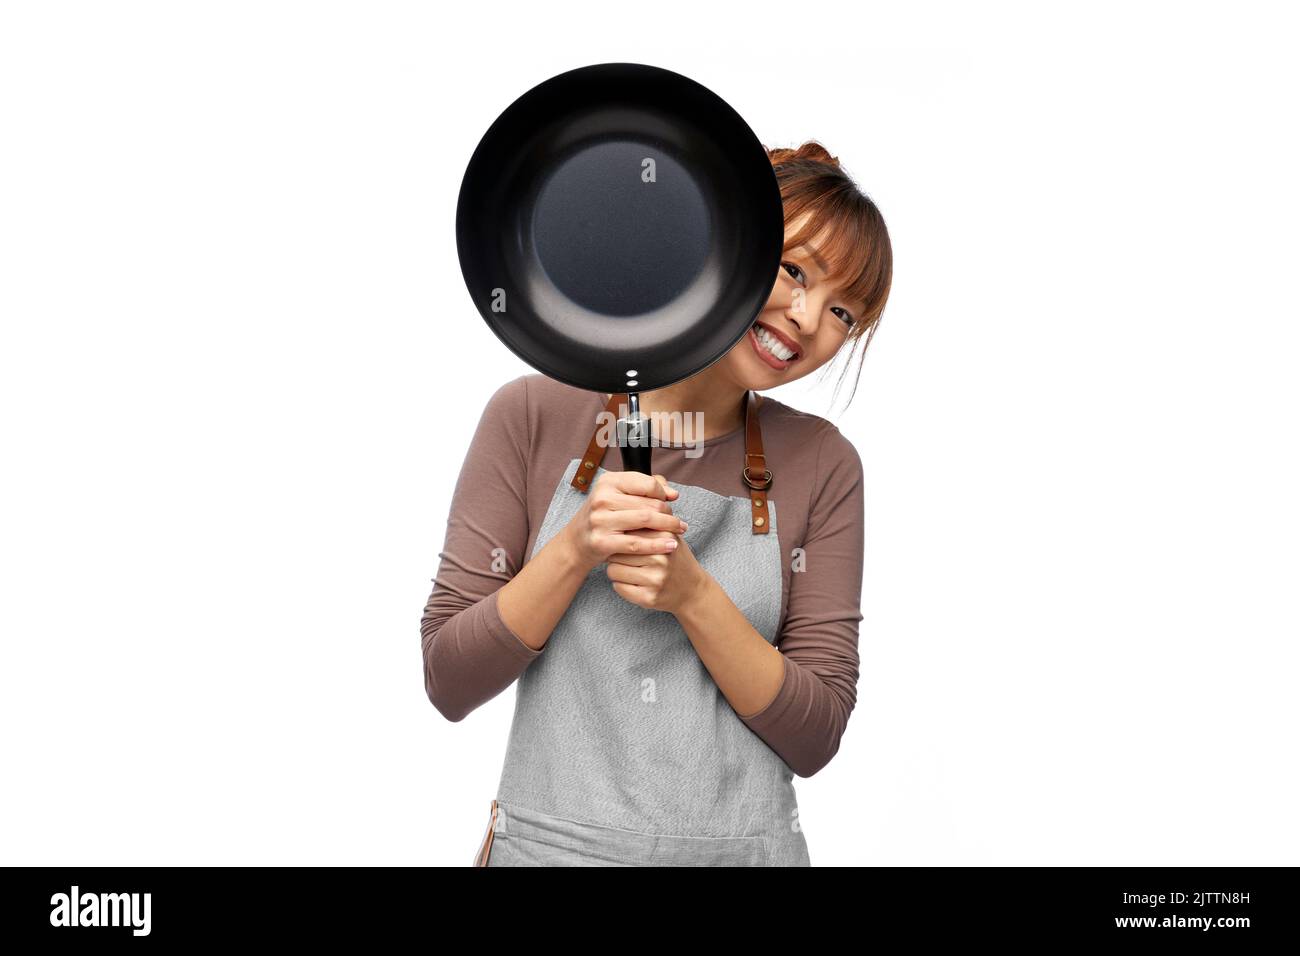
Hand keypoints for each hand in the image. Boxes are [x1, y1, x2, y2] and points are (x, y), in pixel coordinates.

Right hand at [561, 471, 687, 571]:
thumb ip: (645, 489)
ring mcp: (601, 520)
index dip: (664, 493)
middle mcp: (602, 498)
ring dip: (668, 527)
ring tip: (680, 531)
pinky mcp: (602, 542)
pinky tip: (670, 545)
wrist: (577, 542)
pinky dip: (657, 545)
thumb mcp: (618, 496)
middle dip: (669, 513)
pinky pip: (637, 543)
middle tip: (679, 522)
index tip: (672, 501)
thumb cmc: (604, 516)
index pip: (648, 484)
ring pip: (646, 521)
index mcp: (608, 482)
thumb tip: (672, 494)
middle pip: (649, 503)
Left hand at [606, 527, 706, 614]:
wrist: (692, 589)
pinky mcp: (649, 598)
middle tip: (627, 559)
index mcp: (664, 537)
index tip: (623, 542)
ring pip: (613, 571)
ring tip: (631, 571)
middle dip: (616, 555)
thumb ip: (645, 524)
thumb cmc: (673, 558)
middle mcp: (660, 558)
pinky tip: (634, 583)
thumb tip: (616, 517)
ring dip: (617, 571)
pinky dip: (621, 585)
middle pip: (615, 552)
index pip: (625, 532)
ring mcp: (655, 579)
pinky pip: (618, 588)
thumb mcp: (666, 536)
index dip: (620, 538)